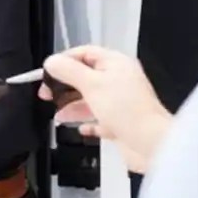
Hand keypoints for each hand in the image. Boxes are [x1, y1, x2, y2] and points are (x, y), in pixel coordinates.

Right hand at [38, 45, 171, 173]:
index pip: (85, 53)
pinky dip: (88, 123)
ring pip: (91, 99)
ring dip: (73, 106)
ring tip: (58, 114)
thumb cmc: (127, 110)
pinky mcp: (122, 123)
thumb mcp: (92, 85)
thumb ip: (69, 71)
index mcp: (116, 63)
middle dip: (65, 85)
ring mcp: (121, 102)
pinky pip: (100, 120)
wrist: (151, 143)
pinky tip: (81, 128)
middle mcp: (120, 80)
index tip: (47, 71)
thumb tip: (51, 61)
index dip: (64, 61)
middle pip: (86, 77)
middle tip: (46, 94)